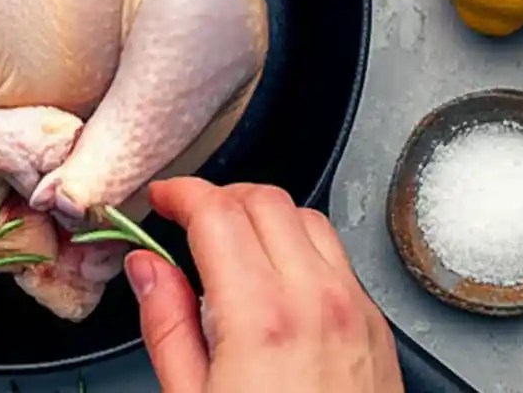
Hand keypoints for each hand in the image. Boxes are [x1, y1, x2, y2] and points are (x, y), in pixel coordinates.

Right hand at [125, 178, 403, 392]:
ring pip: (308, 218)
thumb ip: (166, 323)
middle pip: (266, 200)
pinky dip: (301, 248)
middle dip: (220, 198)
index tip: (163, 199)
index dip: (182, 193)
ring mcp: (353, 311)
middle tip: (188, 219)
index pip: (218, 212)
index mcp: (261, 316)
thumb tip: (147, 269)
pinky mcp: (374, 328)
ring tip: (230, 247)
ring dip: (265, 217)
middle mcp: (315, 301)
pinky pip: (337, 258)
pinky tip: (274, 281)